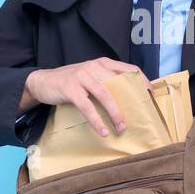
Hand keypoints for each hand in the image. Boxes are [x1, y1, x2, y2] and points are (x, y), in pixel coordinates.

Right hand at [21, 57, 150, 135]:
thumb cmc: (71, 81)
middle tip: (139, 118)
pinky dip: (97, 121)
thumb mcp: (90, 75)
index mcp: (102, 63)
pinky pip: (87, 107)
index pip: (128, 69)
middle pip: (119, 84)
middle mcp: (94, 66)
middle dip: (131, 102)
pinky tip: (103, 131)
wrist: (42, 81)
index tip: (151, 94)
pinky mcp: (71, 89)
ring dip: (115, 113)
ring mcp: (82, 76)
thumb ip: (106, 80)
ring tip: (121, 127)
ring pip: (105, 95)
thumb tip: (128, 98)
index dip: (142, 81)